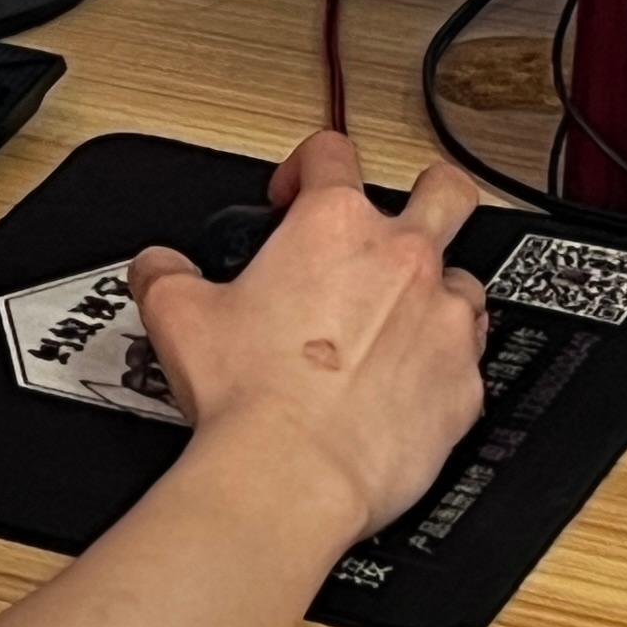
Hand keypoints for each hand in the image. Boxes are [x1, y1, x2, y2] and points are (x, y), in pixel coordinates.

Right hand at [125, 131, 488, 562]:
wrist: (294, 474)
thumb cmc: (249, 396)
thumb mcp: (176, 316)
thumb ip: (166, 273)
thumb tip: (159, 266)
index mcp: (333, 226)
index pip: (330, 153)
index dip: (305, 165)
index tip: (293, 196)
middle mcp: (402, 260)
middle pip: (445, 190)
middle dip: (427, 192)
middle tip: (399, 219)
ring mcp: (444, 320)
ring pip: (465, 279)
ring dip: (433, 293)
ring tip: (394, 325)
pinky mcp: (464, 382)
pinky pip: (467, 357)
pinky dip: (440, 363)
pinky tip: (402, 384)